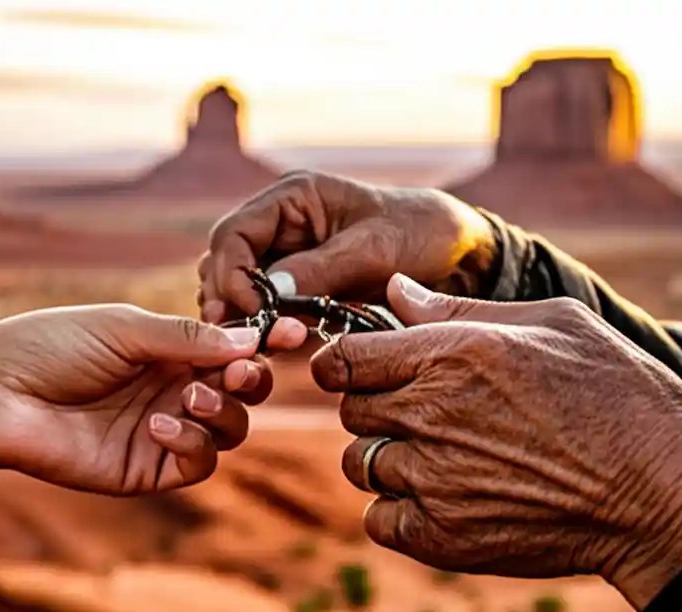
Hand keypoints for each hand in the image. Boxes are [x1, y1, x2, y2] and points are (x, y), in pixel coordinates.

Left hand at [0, 305, 306, 494]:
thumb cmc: (51, 345)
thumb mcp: (125, 328)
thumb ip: (189, 338)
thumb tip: (252, 338)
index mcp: (169, 350)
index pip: (232, 350)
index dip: (264, 343)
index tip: (292, 331)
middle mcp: (172, 390)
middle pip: (243, 394)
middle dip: (252, 381)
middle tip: (241, 372)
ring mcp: (162, 432)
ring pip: (229, 431)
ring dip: (224, 413)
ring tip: (190, 397)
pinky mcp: (145, 470)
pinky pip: (197, 465)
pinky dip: (193, 445)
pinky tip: (162, 426)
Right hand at [198, 171, 496, 321]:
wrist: (457, 255)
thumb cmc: (420, 235)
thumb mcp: (374, 250)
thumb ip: (319, 269)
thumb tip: (267, 295)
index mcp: (294, 196)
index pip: (233, 233)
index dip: (230, 274)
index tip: (248, 312)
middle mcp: (281, 221)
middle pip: (225, 261)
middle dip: (230, 299)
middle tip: (245, 338)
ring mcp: (286, 253)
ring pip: (238, 286)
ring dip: (244, 316)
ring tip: (261, 345)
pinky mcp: (298, 283)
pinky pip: (264, 306)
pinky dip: (265, 326)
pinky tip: (277, 346)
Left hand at [311, 275, 681, 608]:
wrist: (664, 496)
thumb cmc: (622, 397)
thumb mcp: (556, 324)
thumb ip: (462, 308)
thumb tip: (395, 290)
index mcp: (452, 354)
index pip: (344, 355)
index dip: (345, 358)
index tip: (362, 365)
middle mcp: (430, 415)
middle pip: (350, 409)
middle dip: (373, 404)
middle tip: (423, 410)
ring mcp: (432, 480)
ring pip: (361, 464)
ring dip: (388, 458)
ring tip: (444, 455)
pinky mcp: (441, 538)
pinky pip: (380, 520)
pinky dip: (399, 511)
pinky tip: (445, 497)